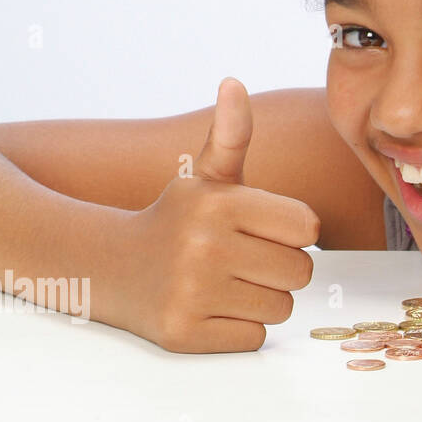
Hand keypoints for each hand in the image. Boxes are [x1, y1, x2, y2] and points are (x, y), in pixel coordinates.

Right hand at [116, 78, 318, 351]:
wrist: (113, 266)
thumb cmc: (179, 219)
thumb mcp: (206, 175)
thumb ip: (232, 134)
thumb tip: (234, 83)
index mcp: (221, 202)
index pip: (308, 228)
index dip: (292, 231)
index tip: (263, 228)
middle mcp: (205, 246)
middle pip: (300, 272)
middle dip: (280, 267)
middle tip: (243, 259)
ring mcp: (192, 292)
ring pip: (281, 308)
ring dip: (262, 299)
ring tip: (226, 282)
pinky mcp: (184, 334)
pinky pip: (255, 338)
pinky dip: (240, 328)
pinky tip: (211, 308)